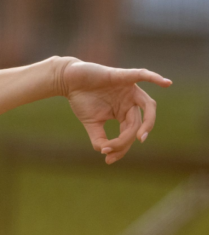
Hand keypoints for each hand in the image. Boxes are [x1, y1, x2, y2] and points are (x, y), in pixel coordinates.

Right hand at [57, 58, 171, 163]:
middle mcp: (131, 102)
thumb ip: (99, 138)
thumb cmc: (81, 100)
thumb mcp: (91, 123)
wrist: (68, 81)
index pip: (130, 133)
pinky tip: (166, 83)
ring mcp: (130, 89)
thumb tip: (105, 152)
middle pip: (138, 123)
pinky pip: (143, 75)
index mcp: (124, 113)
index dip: (121, 147)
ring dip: (148, 122)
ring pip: (148, 105)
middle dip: (128, 139)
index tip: (108, 159)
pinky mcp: (124, 76)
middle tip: (116, 149)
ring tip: (140, 137)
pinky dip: (155, 78)